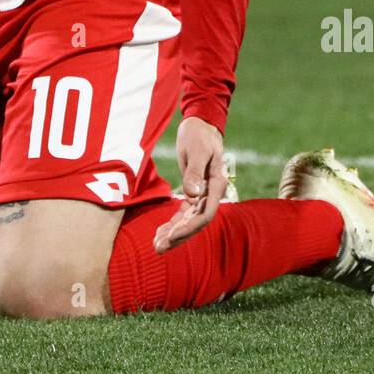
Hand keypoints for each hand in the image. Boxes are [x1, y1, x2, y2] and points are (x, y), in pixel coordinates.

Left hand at [153, 116, 229, 253]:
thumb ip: (195, 172)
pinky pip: (184, 213)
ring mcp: (203, 195)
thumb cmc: (199, 135)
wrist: (200, 126)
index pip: (205, 214)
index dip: (189, 227)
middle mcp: (211, 194)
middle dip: (179, 237)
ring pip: (189, 220)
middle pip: (196, 222)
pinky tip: (160, 232)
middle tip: (159, 248)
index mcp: (217, 185)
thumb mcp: (197, 150)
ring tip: (157, 245)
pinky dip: (173, 223)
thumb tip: (192, 194)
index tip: (172, 236)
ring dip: (174, 234)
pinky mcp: (193, 193)